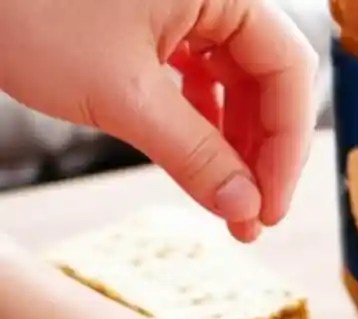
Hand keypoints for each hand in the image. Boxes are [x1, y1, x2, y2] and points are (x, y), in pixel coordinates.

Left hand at [0, 0, 317, 240]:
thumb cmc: (27, 11)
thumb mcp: (121, 95)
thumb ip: (194, 153)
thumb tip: (245, 207)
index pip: (288, 70)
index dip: (287, 146)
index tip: (271, 206)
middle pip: (265, 79)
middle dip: (260, 153)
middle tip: (251, 217)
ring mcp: (180, 4)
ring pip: (232, 82)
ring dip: (232, 145)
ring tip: (227, 203)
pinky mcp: (150, 20)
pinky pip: (195, 76)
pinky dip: (199, 122)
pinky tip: (196, 163)